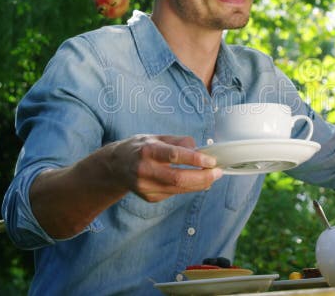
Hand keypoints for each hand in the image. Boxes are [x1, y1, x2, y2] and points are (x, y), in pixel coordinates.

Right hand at [102, 134, 222, 202]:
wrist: (116, 166)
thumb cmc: (139, 148)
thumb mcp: (157, 137)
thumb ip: (179, 141)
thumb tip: (199, 149)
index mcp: (147, 151)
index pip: (174, 156)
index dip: (195, 159)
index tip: (211, 160)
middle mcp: (145, 170)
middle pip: (179, 179)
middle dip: (203, 177)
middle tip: (218, 172)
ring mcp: (146, 187)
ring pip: (179, 189)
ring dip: (200, 184)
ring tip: (212, 176)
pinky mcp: (150, 197)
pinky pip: (175, 193)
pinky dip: (188, 188)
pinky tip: (195, 181)